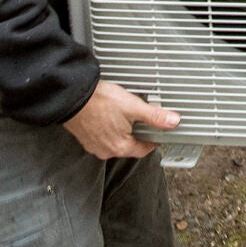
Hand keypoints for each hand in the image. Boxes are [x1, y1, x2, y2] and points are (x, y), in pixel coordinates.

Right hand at [62, 80, 180, 159]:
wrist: (72, 96)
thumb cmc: (99, 101)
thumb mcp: (133, 106)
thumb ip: (154, 116)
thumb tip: (173, 122)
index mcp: (120, 147)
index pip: (144, 149)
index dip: (153, 139)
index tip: (156, 130)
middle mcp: (106, 150)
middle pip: (130, 145)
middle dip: (136, 132)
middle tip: (138, 117)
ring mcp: (94, 145)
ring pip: (115, 140)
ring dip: (121, 130)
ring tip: (122, 113)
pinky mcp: (85, 137)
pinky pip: (102, 135)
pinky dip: (108, 127)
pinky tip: (107, 115)